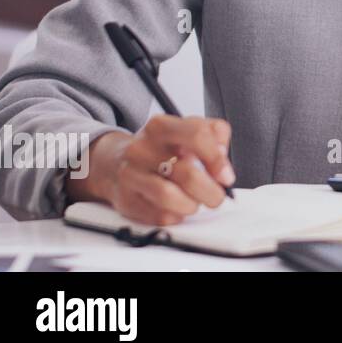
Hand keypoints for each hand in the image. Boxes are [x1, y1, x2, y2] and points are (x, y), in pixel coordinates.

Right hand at [67, 114, 234, 225]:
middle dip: (210, 191)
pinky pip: (159, 215)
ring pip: (170, 197)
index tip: (226, 176)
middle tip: (216, 196)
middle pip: (188, 174)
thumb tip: (223, 160)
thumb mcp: (186, 129)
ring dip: (191, 205)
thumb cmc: (160, 149)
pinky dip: (176, 215)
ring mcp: (130, 175)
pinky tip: (176, 207)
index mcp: (161, 126)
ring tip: (194, 202)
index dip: (217, 159)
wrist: (116, 162)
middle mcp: (141, 149)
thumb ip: (213, 135)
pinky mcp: (125, 200)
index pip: (197, 135)